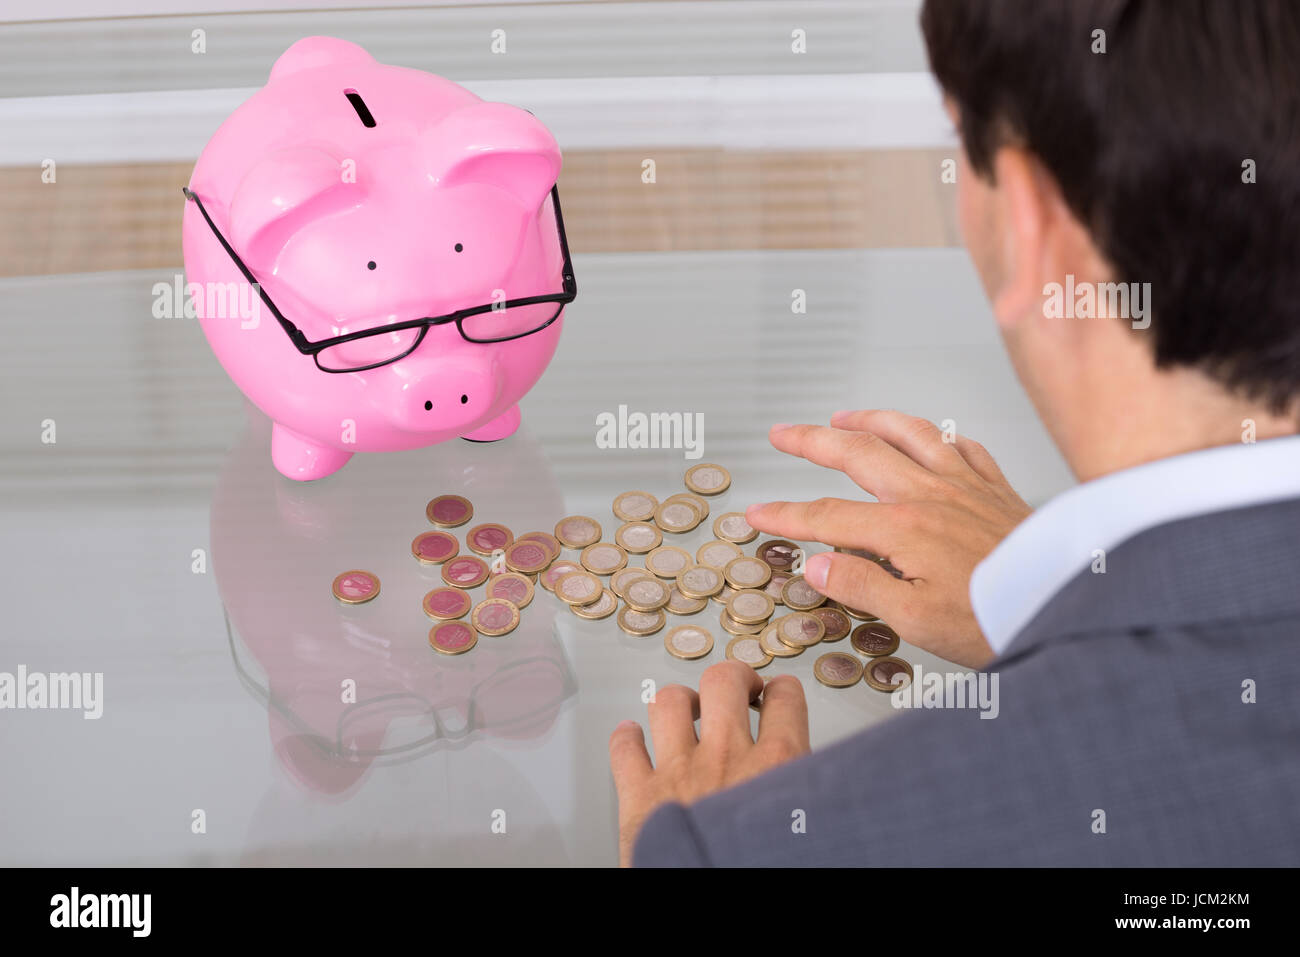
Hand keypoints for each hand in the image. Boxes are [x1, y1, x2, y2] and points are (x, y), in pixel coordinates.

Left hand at [608, 662, 809, 866]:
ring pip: (669, 703)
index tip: (778, 695)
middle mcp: (728, 758)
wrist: (711, 917)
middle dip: (731, 678)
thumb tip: (813, 783)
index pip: (786, 699)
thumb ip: (805, 793)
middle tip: (736, 689)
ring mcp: (678, 773)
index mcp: (780, 765)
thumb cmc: (762, 869)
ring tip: (687, 710)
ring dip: (679, 701)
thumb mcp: (810, 829)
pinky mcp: (639, 799)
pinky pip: (624, 749)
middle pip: (724, 681)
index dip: (782, 692)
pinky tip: (632, 738)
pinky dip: (626, 739)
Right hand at [747, 409, 1032, 666]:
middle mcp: (930, 496)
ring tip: (843, 415)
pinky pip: (963, 447)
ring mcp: (966, 486)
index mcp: (904, 530)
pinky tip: (930, 436)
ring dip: (870, 420)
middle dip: (813, 441)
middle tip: (783, 433)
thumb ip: (861, 585)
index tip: (757, 514)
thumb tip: (814, 563)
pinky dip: (938, 435)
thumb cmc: (997, 620)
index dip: (786, 514)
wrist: (1071, 607)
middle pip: (858, 454)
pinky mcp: (998, 490)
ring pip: (909, 434)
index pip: (827, 515)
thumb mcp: (916, 620)